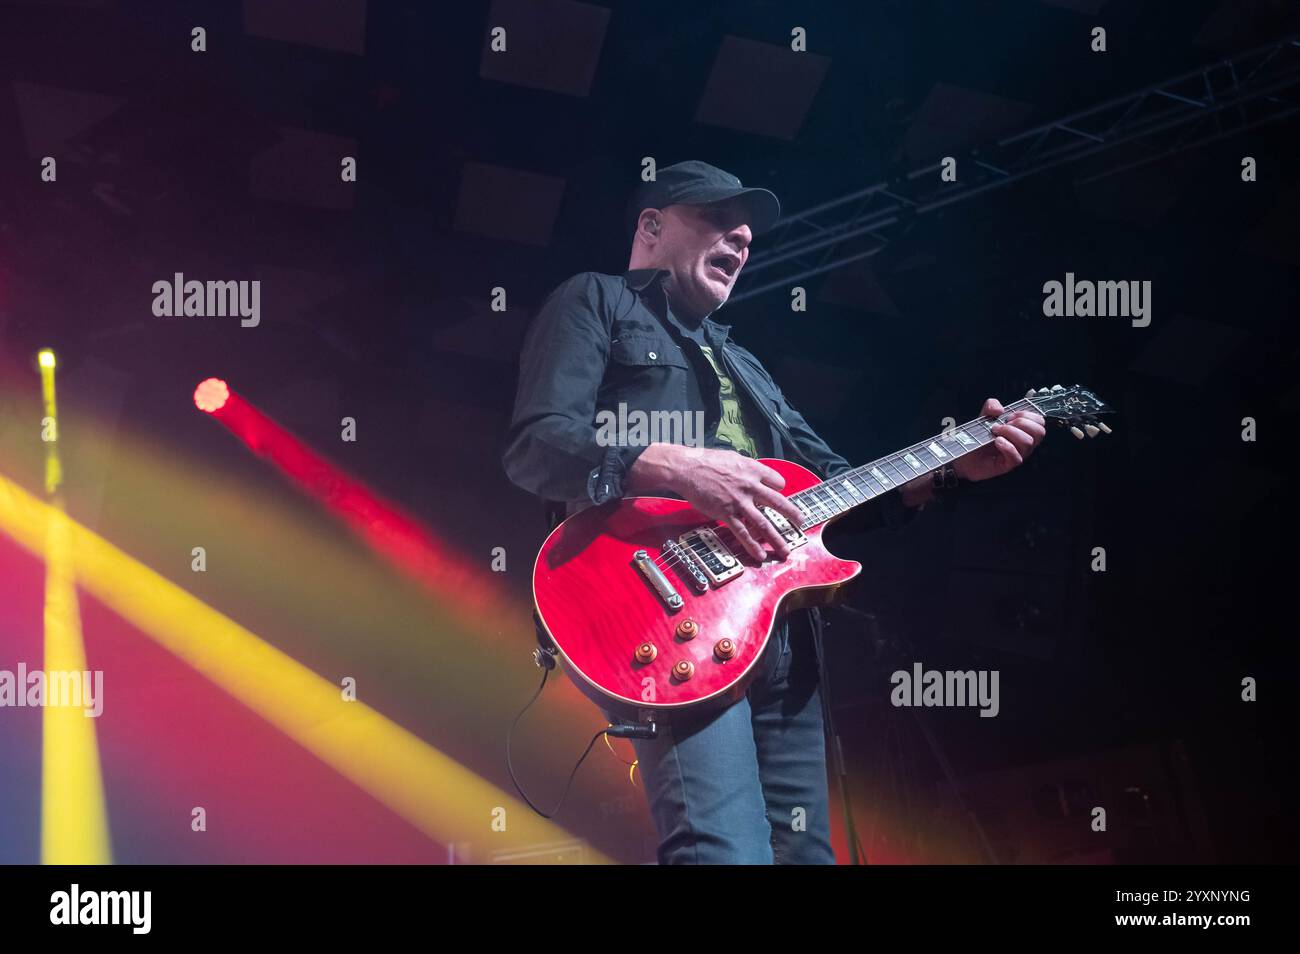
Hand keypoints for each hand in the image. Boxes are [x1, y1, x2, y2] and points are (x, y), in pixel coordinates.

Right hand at [628, 444, 805, 560]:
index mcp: (753, 470)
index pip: (777, 482)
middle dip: (792, 514)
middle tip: (800, 522)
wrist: (687, 469)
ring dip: (777, 538)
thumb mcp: (733, 458)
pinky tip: (760, 554)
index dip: (778, 488)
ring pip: (764, 523)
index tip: (777, 493)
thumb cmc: (707, 461)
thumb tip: (754, 473)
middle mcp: (751, 487)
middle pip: (778, 503)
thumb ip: (747, 468)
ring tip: (785, 549)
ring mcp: (740, 502)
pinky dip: (753, 545)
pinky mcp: (727, 514)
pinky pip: (743, 533)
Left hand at [952, 399, 1046, 481]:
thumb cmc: (979, 437)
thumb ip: (992, 405)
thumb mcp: (985, 415)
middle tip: (1004, 424)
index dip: (1028, 415)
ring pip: (1028, 442)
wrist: (966, 454)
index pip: (1040, 422)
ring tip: (996, 432)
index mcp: (1023, 430)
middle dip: (1021, 423)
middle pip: (1039, 431)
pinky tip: (997, 441)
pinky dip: (1006, 446)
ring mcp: (1018, 454)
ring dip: (1010, 432)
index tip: (1010, 415)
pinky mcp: (1008, 464)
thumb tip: (999, 409)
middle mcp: (1024, 443)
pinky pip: (1016, 457)